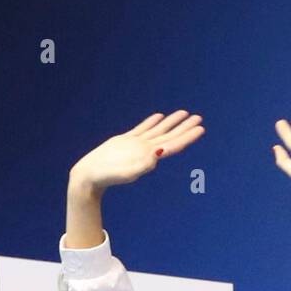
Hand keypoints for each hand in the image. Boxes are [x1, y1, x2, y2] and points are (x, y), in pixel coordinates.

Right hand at [69, 110, 204, 193]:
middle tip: (199, 117)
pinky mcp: (125, 141)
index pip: (174, 144)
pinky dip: (152, 122)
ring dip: (172, 122)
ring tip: (184, 113)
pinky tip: (159, 116)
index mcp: (149, 157)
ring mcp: (136, 145)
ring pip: (158, 130)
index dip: (188, 137)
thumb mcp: (126, 172)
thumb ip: (143, 164)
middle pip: (170, 136)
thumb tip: (159, 153)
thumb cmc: (107, 177)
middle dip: (185, 127)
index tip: (200, 128)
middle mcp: (146, 150)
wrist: (90, 177)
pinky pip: (143, 128)